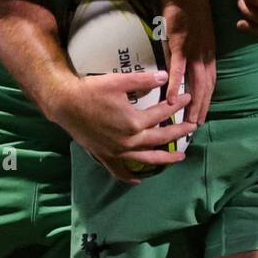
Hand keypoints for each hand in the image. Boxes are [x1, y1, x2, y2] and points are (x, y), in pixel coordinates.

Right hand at [48, 69, 193, 184]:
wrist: (64, 103)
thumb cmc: (91, 90)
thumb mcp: (119, 82)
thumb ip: (143, 80)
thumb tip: (165, 76)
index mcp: (134, 122)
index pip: (161, 113)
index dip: (176, 104)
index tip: (186, 98)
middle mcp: (128, 141)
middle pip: (160, 138)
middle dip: (179, 132)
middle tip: (192, 126)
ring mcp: (117, 151)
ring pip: (146, 159)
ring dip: (165, 159)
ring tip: (180, 157)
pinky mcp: (105, 156)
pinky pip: (119, 171)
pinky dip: (130, 177)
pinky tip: (138, 180)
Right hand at [160, 0, 215, 125]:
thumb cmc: (186, 10)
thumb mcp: (193, 34)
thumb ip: (190, 51)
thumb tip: (184, 67)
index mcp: (209, 52)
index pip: (211, 83)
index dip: (207, 102)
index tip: (201, 119)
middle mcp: (205, 54)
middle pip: (206, 87)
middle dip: (201, 108)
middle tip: (194, 128)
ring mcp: (195, 49)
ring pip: (196, 82)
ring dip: (192, 103)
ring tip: (186, 121)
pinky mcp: (181, 42)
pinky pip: (179, 67)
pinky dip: (176, 83)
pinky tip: (171, 97)